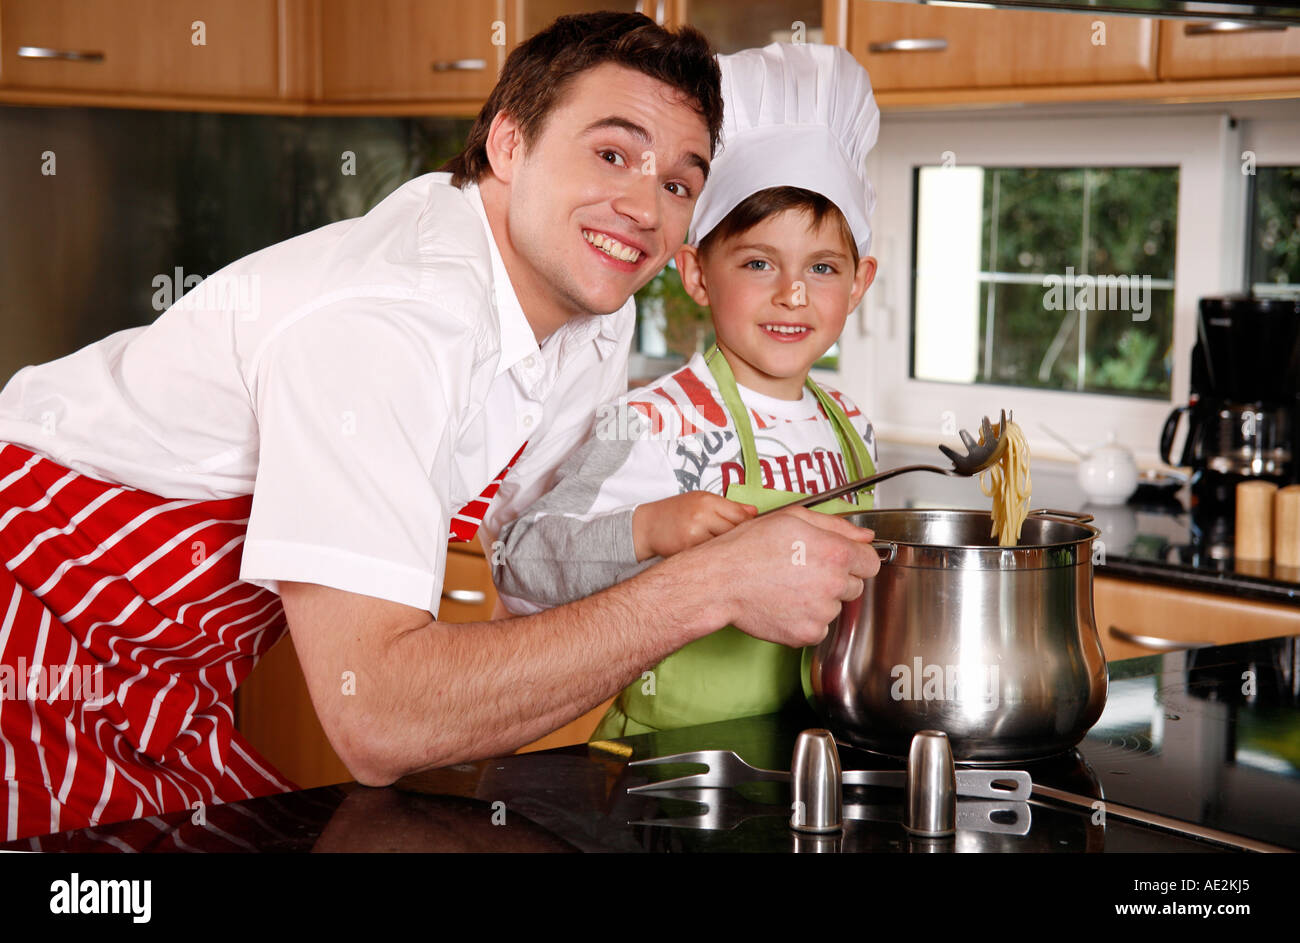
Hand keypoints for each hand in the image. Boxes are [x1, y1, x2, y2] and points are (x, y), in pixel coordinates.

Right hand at [632, 491, 756, 561]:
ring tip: (727, 553)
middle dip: (740, 539)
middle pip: (735, 531)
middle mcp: (702, 515)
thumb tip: (754, 511)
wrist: (645, 526)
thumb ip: (728, 506)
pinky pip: (710, 555)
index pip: (741, 514)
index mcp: (707, 500)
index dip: (749, 525)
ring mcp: (695, 533)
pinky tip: (713, 558)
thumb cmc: (673, 512)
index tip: (753, 531)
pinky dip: (714, 557)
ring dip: (728, 550)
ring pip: (725, 545)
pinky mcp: (688, 549)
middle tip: (742, 546)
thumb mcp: (699, 500)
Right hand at [676, 506, 879, 647]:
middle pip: (855, 586)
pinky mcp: (807, 634)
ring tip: (787, 586)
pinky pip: (819, 628)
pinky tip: (784, 604)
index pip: (870, 562)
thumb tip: (865, 536)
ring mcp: (821, 612)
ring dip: (819, 600)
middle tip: (803, 571)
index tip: (837, 560)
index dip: (854, 559)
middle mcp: (833, 584)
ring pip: (835, 608)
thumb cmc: (749, 546)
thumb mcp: (793, 518)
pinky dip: (805, 620)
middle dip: (836, 579)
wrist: (720, 580)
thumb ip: (836, 526)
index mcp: (835, 553)